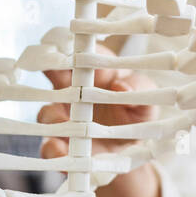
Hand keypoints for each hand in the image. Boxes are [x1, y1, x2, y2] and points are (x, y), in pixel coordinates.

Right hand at [37, 43, 161, 196]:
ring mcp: (63, 116)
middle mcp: (74, 90)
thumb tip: (121, 85)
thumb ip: (140, 89)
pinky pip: (49, 145)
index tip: (66, 46)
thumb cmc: (137, 116)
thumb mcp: (147, 103)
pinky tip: (60, 151)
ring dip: (53, 116)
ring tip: (62, 122)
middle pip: (52, 72)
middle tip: (50, 68)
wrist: (130, 151)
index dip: (71, 45)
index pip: (80, 51)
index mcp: (96, 72)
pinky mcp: (61, 143)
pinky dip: (52, 148)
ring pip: (47, 112)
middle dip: (48, 68)